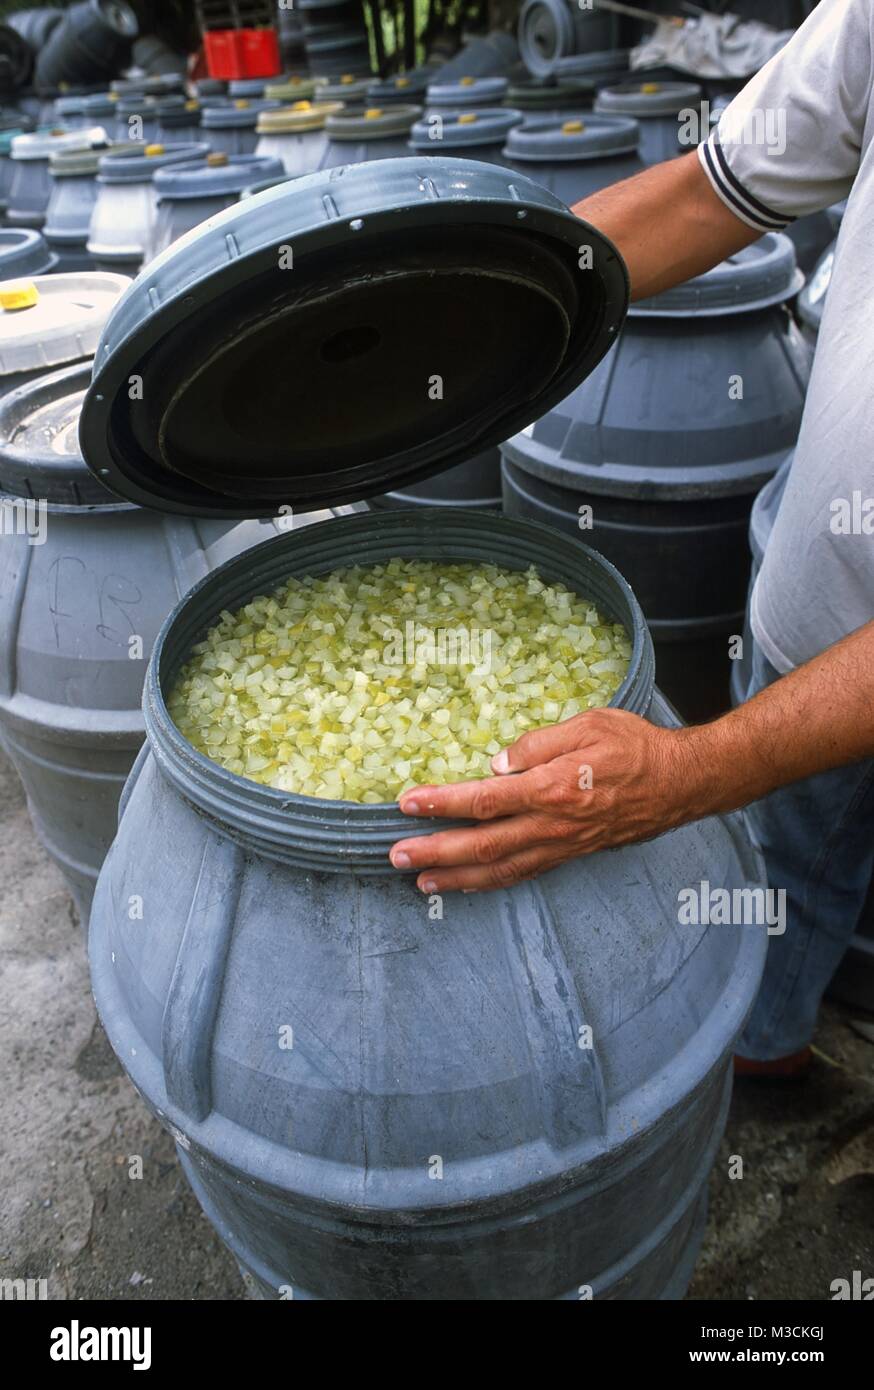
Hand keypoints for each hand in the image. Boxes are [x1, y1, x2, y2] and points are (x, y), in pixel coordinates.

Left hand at [390, 708, 703, 893]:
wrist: (682, 783)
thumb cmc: (636, 746)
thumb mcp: (589, 724)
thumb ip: (538, 743)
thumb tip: (496, 764)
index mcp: (552, 789)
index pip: (484, 800)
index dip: (442, 803)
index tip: (407, 803)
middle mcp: (553, 825)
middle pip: (483, 844)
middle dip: (435, 851)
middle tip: (395, 855)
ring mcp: (562, 845)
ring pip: (501, 868)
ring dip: (457, 877)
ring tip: (420, 881)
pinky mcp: (571, 854)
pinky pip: (524, 873)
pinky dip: (491, 883)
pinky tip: (469, 884)